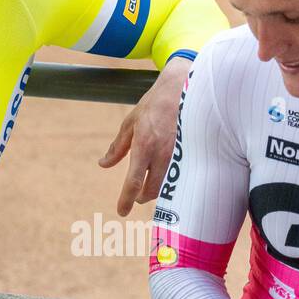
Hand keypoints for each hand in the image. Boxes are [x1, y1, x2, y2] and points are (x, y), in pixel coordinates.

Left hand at [106, 57, 191, 215]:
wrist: (186, 87)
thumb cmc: (155, 103)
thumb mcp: (131, 122)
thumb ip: (117, 146)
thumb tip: (103, 164)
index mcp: (144, 146)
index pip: (133, 182)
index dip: (126, 200)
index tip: (121, 211)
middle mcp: (163, 154)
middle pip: (152, 190)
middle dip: (142, 197)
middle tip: (136, 197)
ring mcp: (181, 155)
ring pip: (169, 186)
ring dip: (157, 190)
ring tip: (149, 185)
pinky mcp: (194, 154)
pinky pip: (182, 176)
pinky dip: (172, 180)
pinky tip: (168, 175)